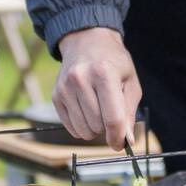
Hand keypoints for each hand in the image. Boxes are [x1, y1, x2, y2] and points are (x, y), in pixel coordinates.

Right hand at [53, 27, 142, 149]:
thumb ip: (129, 112)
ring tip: (99, 109)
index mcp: (104, 73)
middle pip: (97, 126)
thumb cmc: (113, 62)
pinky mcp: (55, 95)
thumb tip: (126, 140)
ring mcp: (65, 87)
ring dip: (94, 128)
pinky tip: (87, 109)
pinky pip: (71, 127)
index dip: (118, 137)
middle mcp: (80, 79)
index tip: (121, 144)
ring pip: (83, 130)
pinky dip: (82, 126)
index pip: (112, 117)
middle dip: (108, 128)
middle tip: (111, 114)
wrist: (87, 40)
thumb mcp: (130, 82)